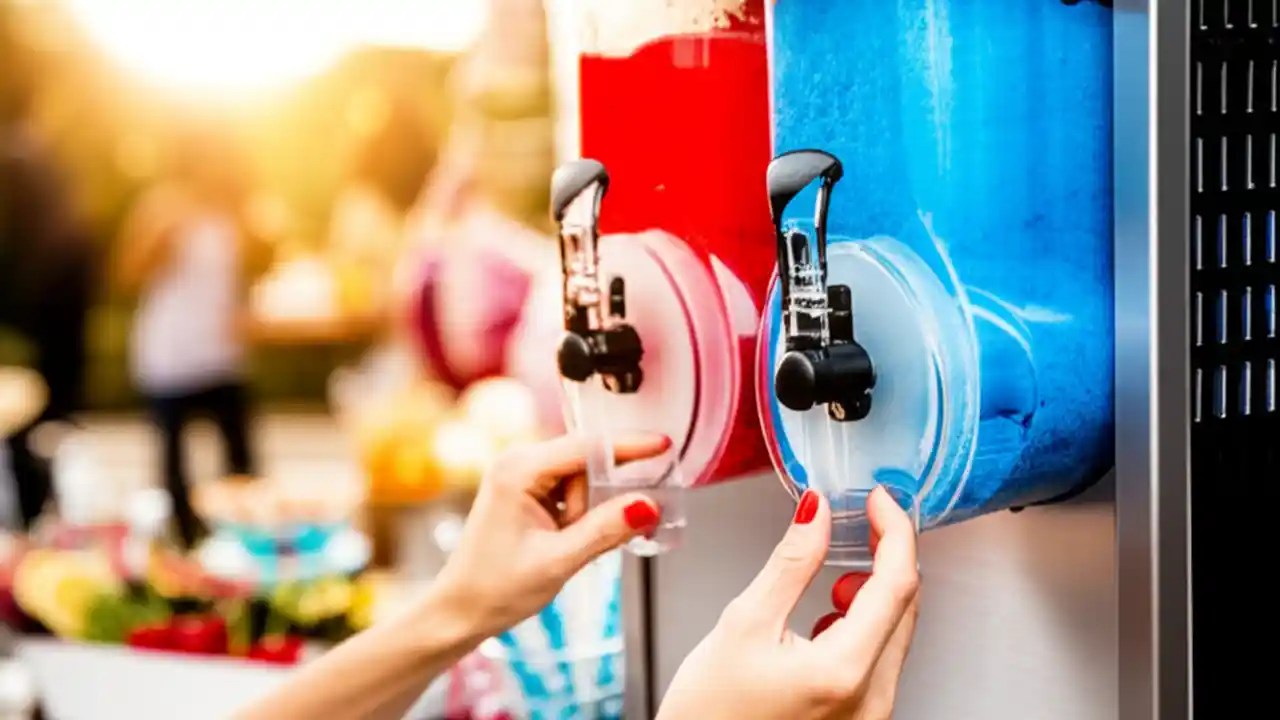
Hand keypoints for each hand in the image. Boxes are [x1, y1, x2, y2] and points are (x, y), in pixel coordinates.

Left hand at [432, 433, 667, 638]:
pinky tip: (572, 539)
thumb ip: (606, 530)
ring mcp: (521, 475)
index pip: (586, 447)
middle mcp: (518, 463)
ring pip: (582, 478)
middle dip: (603, 495)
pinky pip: (570, 490)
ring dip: (589, 510)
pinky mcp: (526, 491)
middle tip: (608, 529)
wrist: (461, 610)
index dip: (629, 446)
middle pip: (586, 461)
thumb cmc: (496, 588)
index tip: (664, 446)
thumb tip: (647, 505)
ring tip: (569, 545)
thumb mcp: (559, 561)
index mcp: (518, 470)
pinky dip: (581, 513)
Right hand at [657, 487, 919, 719]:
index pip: (897, 583)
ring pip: (894, 633)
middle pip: (904, 608)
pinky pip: (879, 660)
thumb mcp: (744, 623)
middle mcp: (871, 700)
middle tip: (862, 520)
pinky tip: (828, 617)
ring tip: (835, 575)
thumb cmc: (710, 716)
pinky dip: (863, 625)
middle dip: (886, 556)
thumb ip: (790, 562)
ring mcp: (869, 715)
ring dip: (874, 592)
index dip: (894, 530)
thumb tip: (817, 512)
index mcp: (845, 671)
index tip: (878, 499)